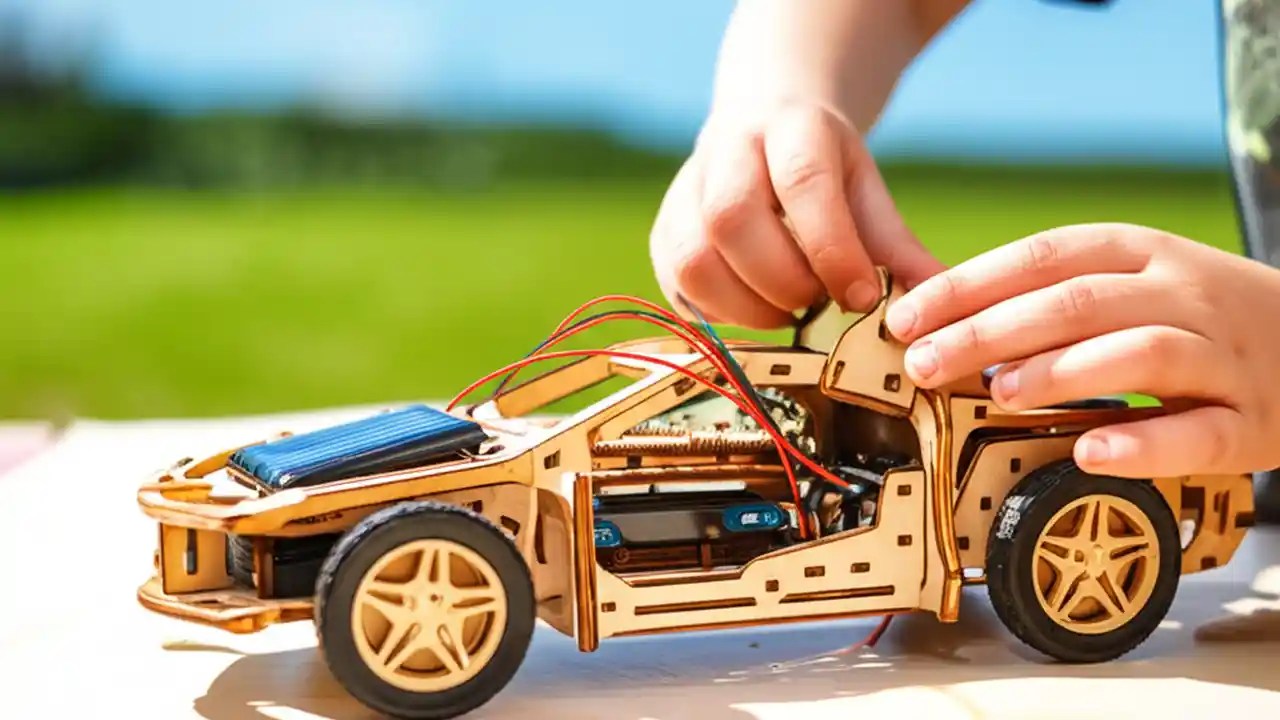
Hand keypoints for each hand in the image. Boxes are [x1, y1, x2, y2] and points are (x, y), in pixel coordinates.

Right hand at [649, 101, 944, 328]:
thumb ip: (896, 249)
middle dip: (782, 281)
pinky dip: (721, 314)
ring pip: (694, 260)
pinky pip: (679, 288)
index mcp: (789, 128)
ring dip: (746, 306)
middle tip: (817, 304)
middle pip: (731, 219)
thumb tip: (938, 307)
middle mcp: (726, 151)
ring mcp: (684, 192)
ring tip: (787, 311)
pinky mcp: (662, 233)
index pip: (802, 183)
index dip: (832, 249)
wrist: (760, 127)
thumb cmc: (821, 167)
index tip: (861, 297)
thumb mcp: (865, 190)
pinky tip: (756, 308)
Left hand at [884, 223, 1279, 478]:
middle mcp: (1181, 293)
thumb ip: (1054, 294)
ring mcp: (1220, 356)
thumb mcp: (1134, 280)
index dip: (968, 286)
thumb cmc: (1199, 316)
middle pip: (1075, 304)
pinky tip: (1090, 451)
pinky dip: (1142, 444)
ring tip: (999, 394)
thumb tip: (948, 317)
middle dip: (987, 333)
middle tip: (925, 364)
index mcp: (1141, 252)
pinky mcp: (1250, 420)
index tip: (905, 316)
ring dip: (1058, 374)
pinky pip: (1197, 433)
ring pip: (1136, 354)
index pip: (1043, 257)